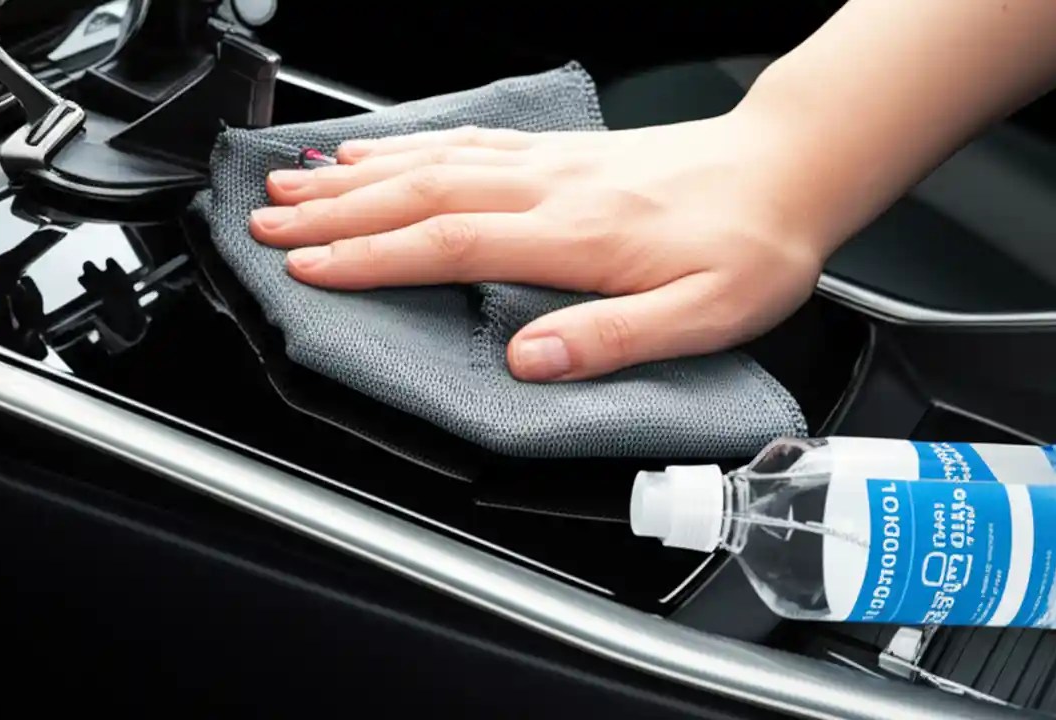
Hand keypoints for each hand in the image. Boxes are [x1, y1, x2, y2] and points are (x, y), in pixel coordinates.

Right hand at [249, 108, 840, 381]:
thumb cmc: (751, 245)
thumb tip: (527, 362)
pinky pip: (464, 140)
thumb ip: (611, 338)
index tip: (308, 267)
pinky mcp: (554, 151)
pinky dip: (406, 145)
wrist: (788, 168)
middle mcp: (549, 188)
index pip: (449, 243)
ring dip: (355, 175)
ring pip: (432, 160)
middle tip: (266, 223)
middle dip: (334, 212)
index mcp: (576, 235)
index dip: (371, 257)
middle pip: (420, 193)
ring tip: (292, 184)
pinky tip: (373, 153)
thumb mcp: (703, 314)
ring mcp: (547, 162)